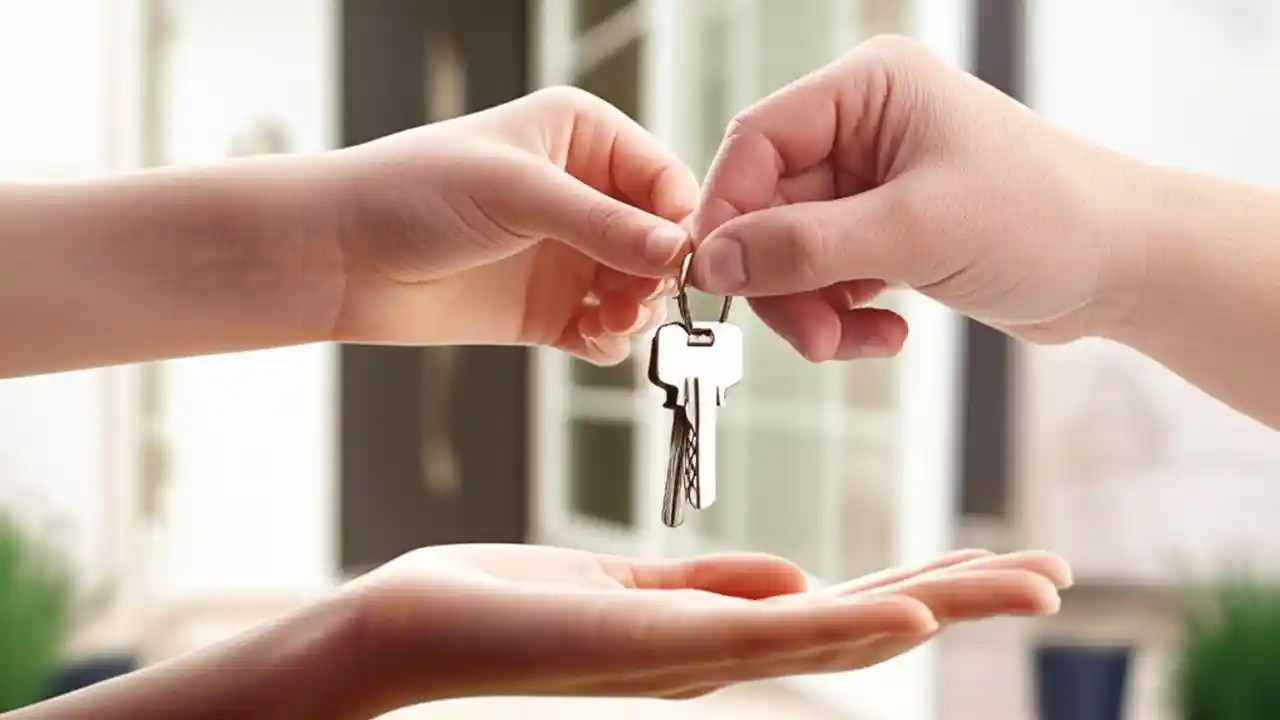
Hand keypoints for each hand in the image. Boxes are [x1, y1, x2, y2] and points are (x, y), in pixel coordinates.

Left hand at [330, 87, 698, 363]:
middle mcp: (582, 194)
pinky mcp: (551, 308)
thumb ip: (602, 223)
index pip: (664, 179)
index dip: (681, 221)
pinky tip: (593, 340)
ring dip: (638, 311)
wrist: (341, 258)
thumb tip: (677, 252)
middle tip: (639, 300)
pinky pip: (606, 329)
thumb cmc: (413, 193)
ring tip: (611, 322)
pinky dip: (611, 340)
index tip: (681, 261)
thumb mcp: (517, 192)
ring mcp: (568, 254)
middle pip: (659, 241)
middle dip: (658, 275)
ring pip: (638, 289)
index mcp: (582, 137)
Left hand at [343, 544, 1069, 711]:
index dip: (929, 588)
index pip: (844, 606)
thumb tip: (792, 576)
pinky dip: (840, 625)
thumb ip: (710, 584)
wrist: (416, 628)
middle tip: (1052, 575)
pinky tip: (900, 614)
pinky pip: (763, 631)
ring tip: (1018, 587)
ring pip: (839, 634)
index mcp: (717, 629)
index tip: (998, 562)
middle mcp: (721, 653)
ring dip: (932, 611)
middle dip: (961, 601)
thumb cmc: (511, 603)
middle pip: (864, 625)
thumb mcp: (628, 586)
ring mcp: (694, 656)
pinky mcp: (655, 646)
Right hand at [692, 35, 1146, 360]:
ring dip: (811, 309)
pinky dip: (841, 317)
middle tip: (807, 334)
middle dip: (782, 281)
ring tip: (850, 342)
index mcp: (868, 89)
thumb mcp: (914, 230)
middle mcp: (862, 130)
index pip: (757, 140)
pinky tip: (885, 334)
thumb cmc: (1047, 218)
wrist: (1123, 268)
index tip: (718, 275)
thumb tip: (716, 261)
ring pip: (791, 253)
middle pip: (767, 207)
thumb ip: (804, 246)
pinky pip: (825, 279)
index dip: (729, 211)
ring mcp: (871, 185)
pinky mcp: (884, 234)